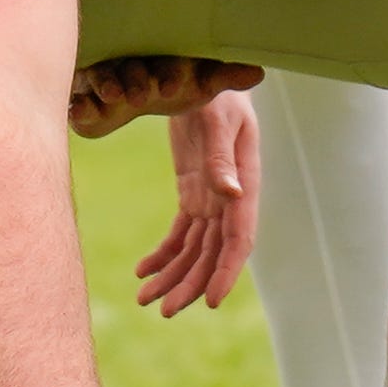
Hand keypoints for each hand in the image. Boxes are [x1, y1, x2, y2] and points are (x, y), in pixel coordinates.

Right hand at [68, 55, 261, 138]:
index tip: (174, 88)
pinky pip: (76, 93)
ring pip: (100, 72)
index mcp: (164, 54)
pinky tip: (78, 111)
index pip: (168, 58)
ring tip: (111, 96)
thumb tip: (258, 71)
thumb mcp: (201, 83)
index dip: (171, 72)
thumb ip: (224, 76)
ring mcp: (103, 71)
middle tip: (141, 95)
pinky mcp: (82, 91)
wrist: (144, 86)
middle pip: (129, 62)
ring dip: (104, 82)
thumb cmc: (177, 80)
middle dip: (134, 77)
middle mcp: (131, 57)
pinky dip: (77, 101)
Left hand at [134, 89, 257, 313]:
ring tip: (144, 299)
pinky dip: (162, 254)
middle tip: (163, 311)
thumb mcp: (217, 119)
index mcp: (245, 184)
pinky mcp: (193, 192)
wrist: (205, 75)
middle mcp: (231, 198)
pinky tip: (142, 271)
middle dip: (191, 284)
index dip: (227, 272)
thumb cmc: (216, 92)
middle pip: (213, 253)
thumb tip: (231, 193)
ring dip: (173, 276)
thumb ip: (222, 157)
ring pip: (195, 249)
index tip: (212, 302)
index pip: (239, 239)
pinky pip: (180, 233)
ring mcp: (212, 198)